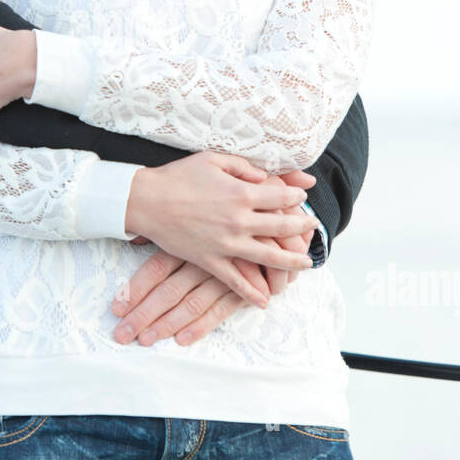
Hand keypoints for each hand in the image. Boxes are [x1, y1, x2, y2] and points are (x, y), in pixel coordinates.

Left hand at [111, 229, 314, 348]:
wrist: (280, 211)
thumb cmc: (234, 207)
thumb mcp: (201, 212)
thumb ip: (176, 223)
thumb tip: (134, 237)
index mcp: (189, 242)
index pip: (155, 269)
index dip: (135, 289)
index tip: (116, 308)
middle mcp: (200, 260)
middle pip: (165, 292)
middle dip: (141, 315)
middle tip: (121, 335)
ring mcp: (220, 276)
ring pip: (187, 305)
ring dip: (164, 325)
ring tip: (143, 341)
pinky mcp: (239, 288)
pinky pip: (216, 311)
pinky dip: (199, 326)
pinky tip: (181, 340)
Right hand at [124, 152, 319, 303]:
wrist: (147, 200)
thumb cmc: (179, 176)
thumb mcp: (214, 160)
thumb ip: (245, 167)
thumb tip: (269, 176)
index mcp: (242, 193)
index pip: (282, 196)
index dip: (296, 195)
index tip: (301, 195)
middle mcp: (239, 220)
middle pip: (283, 227)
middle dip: (302, 227)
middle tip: (312, 227)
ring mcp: (226, 243)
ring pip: (269, 257)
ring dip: (292, 262)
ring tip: (306, 264)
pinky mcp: (211, 260)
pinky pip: (236, 281)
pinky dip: (252, 292)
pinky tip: (266, 300)